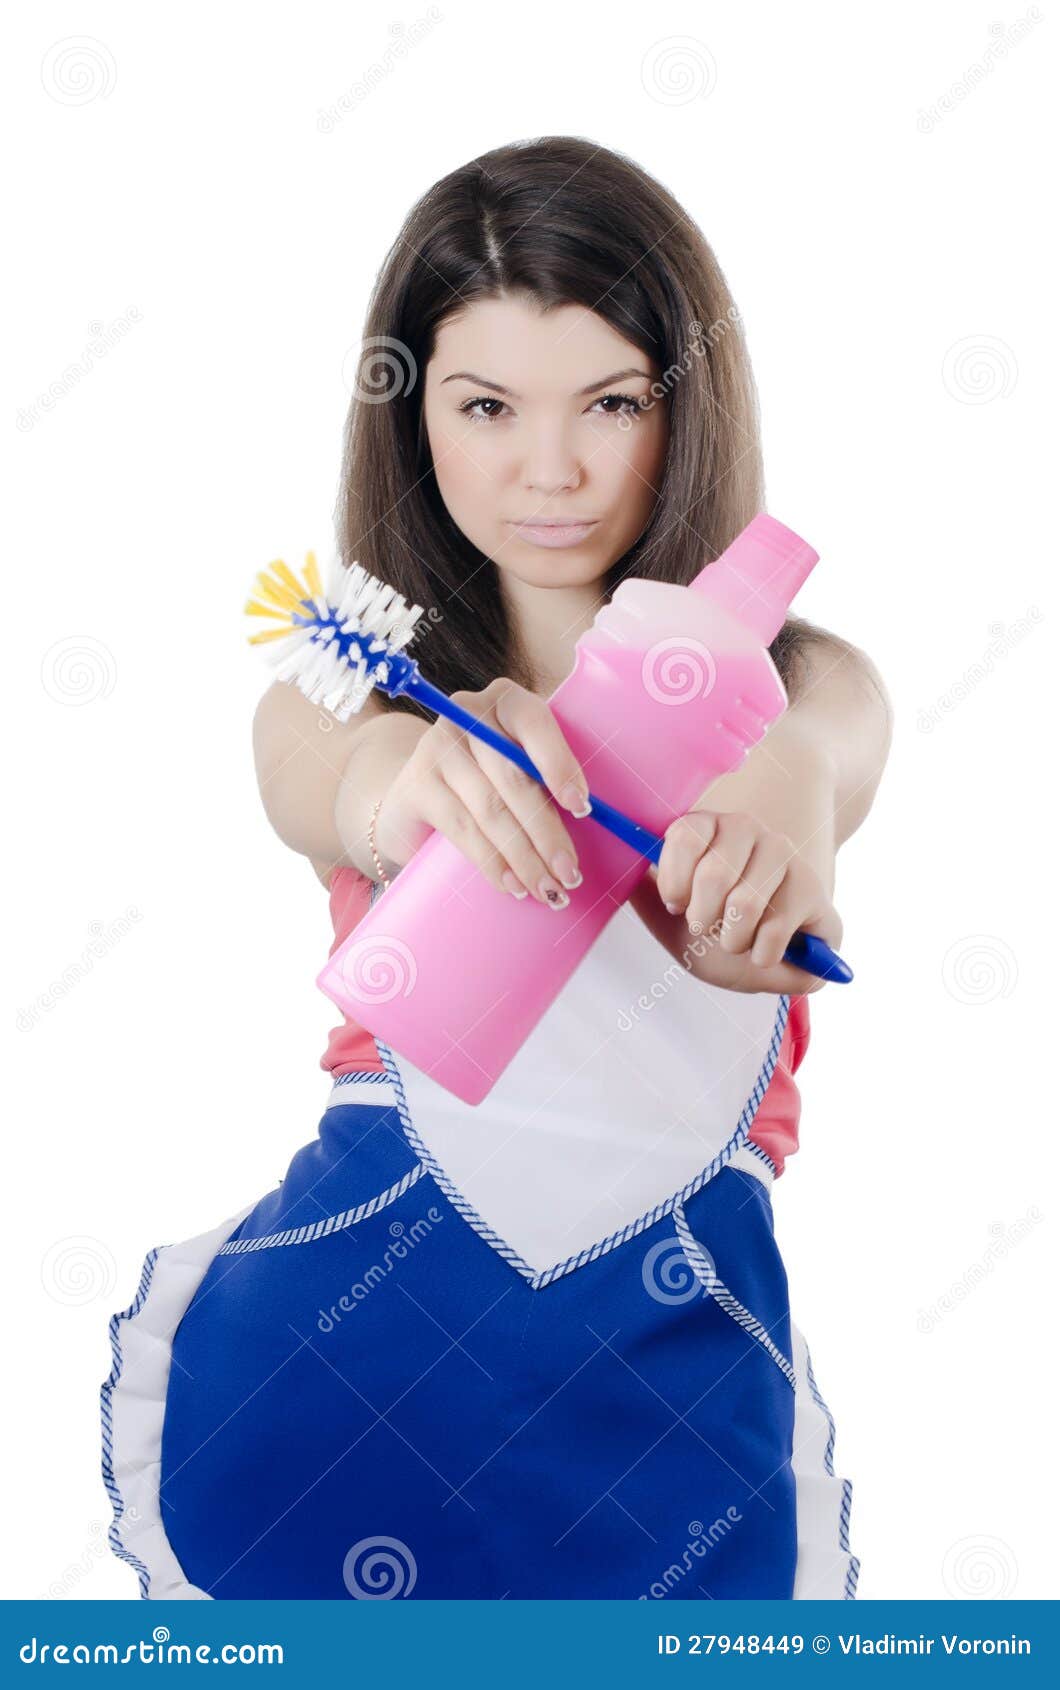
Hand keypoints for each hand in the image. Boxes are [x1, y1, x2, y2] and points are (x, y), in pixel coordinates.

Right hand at [375, 678, 589, 907]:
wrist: (419, 795)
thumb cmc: (488, 781)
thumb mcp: (520, 767)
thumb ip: (548, 780)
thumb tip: (596, 824)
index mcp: (506, 701)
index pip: (534, 723)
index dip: (559, 764)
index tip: (582, 807)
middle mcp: (467, 714)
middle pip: (514, 777)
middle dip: (547, 832)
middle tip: (569, 873)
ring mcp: (436, 747)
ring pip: (490, 809)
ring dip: (524, 856)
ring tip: (547, 888)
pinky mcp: (415, 784)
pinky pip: (462, 828)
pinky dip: (491, 861)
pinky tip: (511, 884)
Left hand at [653, 808, 842, 992]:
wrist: (764, 962)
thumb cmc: (714, 933)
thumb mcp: (669, 921)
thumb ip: (645, 895)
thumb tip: (623, 873)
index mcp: (710, 827)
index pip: (684, 836)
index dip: (675, 883)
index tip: (678, 906)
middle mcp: (749, 830)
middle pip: (714, 874)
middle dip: (703, 921)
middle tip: (708, 929)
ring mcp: (785, 856)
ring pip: (745, 904)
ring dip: (733, 941)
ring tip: (737, 941)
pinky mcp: (812, 889)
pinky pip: (775, 929)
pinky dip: (762, 956)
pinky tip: (766, 952)